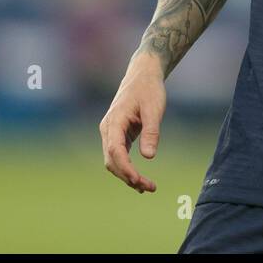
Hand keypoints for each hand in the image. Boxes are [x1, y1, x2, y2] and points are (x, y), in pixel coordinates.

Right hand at [100, 53, 166, 192]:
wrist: (143, 75)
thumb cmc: (149, 89)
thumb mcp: (154, 109)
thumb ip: (151, 132)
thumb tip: (148, 157)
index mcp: (115, 121)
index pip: (115, 151)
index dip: (126, 169)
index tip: (138, 181)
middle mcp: (108, 129)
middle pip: (112, 160)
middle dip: (128, 177)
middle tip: (149, 188)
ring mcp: (111, 132)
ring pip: (114, 160)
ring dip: (127, 175)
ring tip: (148, 188)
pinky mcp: (118, 135)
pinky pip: (119, 156)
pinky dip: (127, 168)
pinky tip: (139, 179)